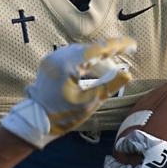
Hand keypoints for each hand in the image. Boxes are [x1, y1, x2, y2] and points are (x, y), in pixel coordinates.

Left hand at [1, 38, 134, 148]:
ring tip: (108, 71)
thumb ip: (109, 86)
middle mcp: (57, 57)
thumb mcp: (89, 102)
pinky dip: (83, 63)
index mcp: (67, 65)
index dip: (117, 46)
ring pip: (81, 53)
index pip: (97, 50)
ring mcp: (51, 59)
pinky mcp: (49, 64)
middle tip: (120, 65)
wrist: (34, 121)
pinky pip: (71, 58)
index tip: (132, 45)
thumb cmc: (62, 115)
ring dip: (95, 60)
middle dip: (107, 56)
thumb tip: (127, 74)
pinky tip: (91, 72)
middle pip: (89, 50)